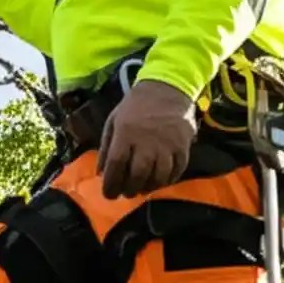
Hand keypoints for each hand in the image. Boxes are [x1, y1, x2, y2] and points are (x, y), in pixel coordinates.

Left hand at [98, 80, 197, 198]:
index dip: (111, 184)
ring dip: (148, 188)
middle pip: (137, 175)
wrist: (166, 88)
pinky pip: (176, 171)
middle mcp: (146, 141)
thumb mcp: (114, 120)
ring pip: (157, 177)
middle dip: (129, 189)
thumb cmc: (136, 106)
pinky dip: (167, 181)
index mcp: (125, 133)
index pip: (115, 165)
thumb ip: (106, 147)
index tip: (109, 194)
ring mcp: (166, 145)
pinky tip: (159, 181)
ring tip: (141, 188)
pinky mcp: (183, 146)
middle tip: (126, 193)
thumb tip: (101, 173)